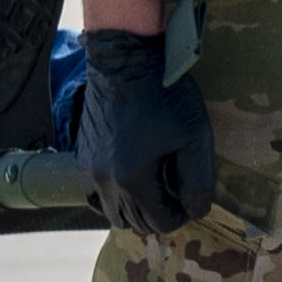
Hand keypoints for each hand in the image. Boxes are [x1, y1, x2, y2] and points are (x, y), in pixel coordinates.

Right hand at [73, 26, 220, 236]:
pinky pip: (96, 191)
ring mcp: (89, 168)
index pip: (159, 223)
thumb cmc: (163, 93)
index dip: (181, 215)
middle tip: (176, 192)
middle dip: (159, 214)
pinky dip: (114, 194)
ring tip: (155, 187)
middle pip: (134, 222)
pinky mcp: (83, 154)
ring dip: (135, 209)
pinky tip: (132, 176)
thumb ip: (198, 179)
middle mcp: (104, 180)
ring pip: (111, 211)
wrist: (124, 59)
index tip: (191, 197)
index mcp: (132, 180)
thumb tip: (196, 210)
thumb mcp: (194, 135)